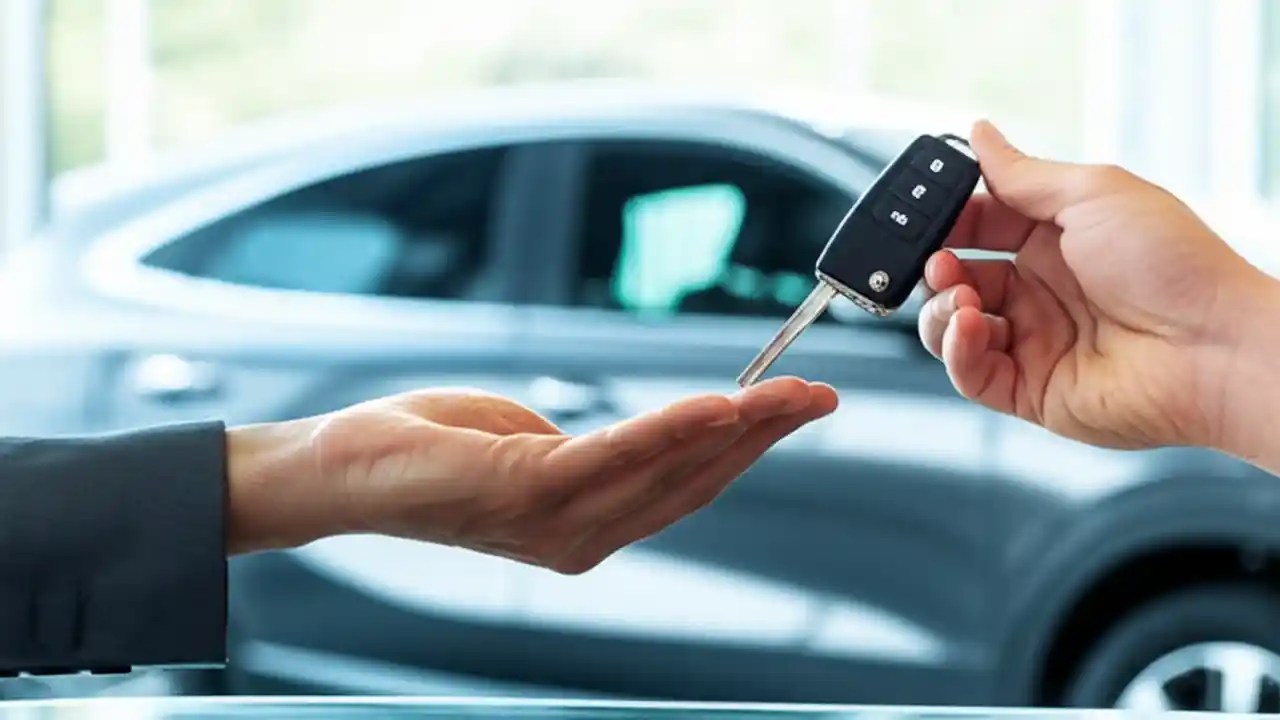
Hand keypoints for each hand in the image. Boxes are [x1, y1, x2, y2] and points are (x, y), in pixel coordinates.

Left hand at [226, 377, 835, 571]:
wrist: (340, 468)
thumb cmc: (428, 449)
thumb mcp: (527, 443)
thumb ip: (588, 449)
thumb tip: (634, 437)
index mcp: (585, 524)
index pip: (686, 487)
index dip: (748, 450)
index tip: (796, 408)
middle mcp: (581, 537)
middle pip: (694, 483)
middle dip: (764, 439)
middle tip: (821, 396)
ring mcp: (556, 523)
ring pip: (669, 472)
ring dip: (739, 430)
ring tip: (791, 394)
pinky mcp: (527, 491)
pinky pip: (616, 457)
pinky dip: (673, 431)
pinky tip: (718, 406)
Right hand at [919, 120, 1279, 459]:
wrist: (1213, 347)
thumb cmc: (1174, 265)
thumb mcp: (1092, 193)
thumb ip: (1022, 174)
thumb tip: (979, 136)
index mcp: (1057, 241)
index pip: (981, 227)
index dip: (949, 222)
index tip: (926, 216)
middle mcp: (1043, 293)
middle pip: (959, 280)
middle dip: (937, 269)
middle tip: (939, 262)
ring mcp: (1035, 343)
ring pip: (953, 329)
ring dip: (941, 310)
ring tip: (961, 298)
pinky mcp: (1030, 391)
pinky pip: (971, 374)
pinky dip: (957, 350)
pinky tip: (972, 326)